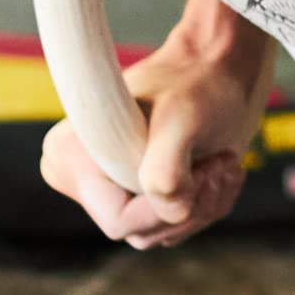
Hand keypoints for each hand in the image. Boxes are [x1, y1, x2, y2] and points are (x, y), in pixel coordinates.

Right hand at [39, 23, 274, 249]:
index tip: (203, 170)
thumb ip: (165, 172)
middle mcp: (83, 178)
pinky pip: (175, 223)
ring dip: (206, 202)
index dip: (166, 208)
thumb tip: (171, 212)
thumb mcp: (181, 121)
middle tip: (221, 163)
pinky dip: (208, 201)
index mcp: (69, 159)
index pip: (118, 221)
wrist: (219, 63)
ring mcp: (113, 185)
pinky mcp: (140, 190)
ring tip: (225, 162)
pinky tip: (224, 169)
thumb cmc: (197, 83)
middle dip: (192, 203)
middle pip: (143, 231)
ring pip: (164, 230)